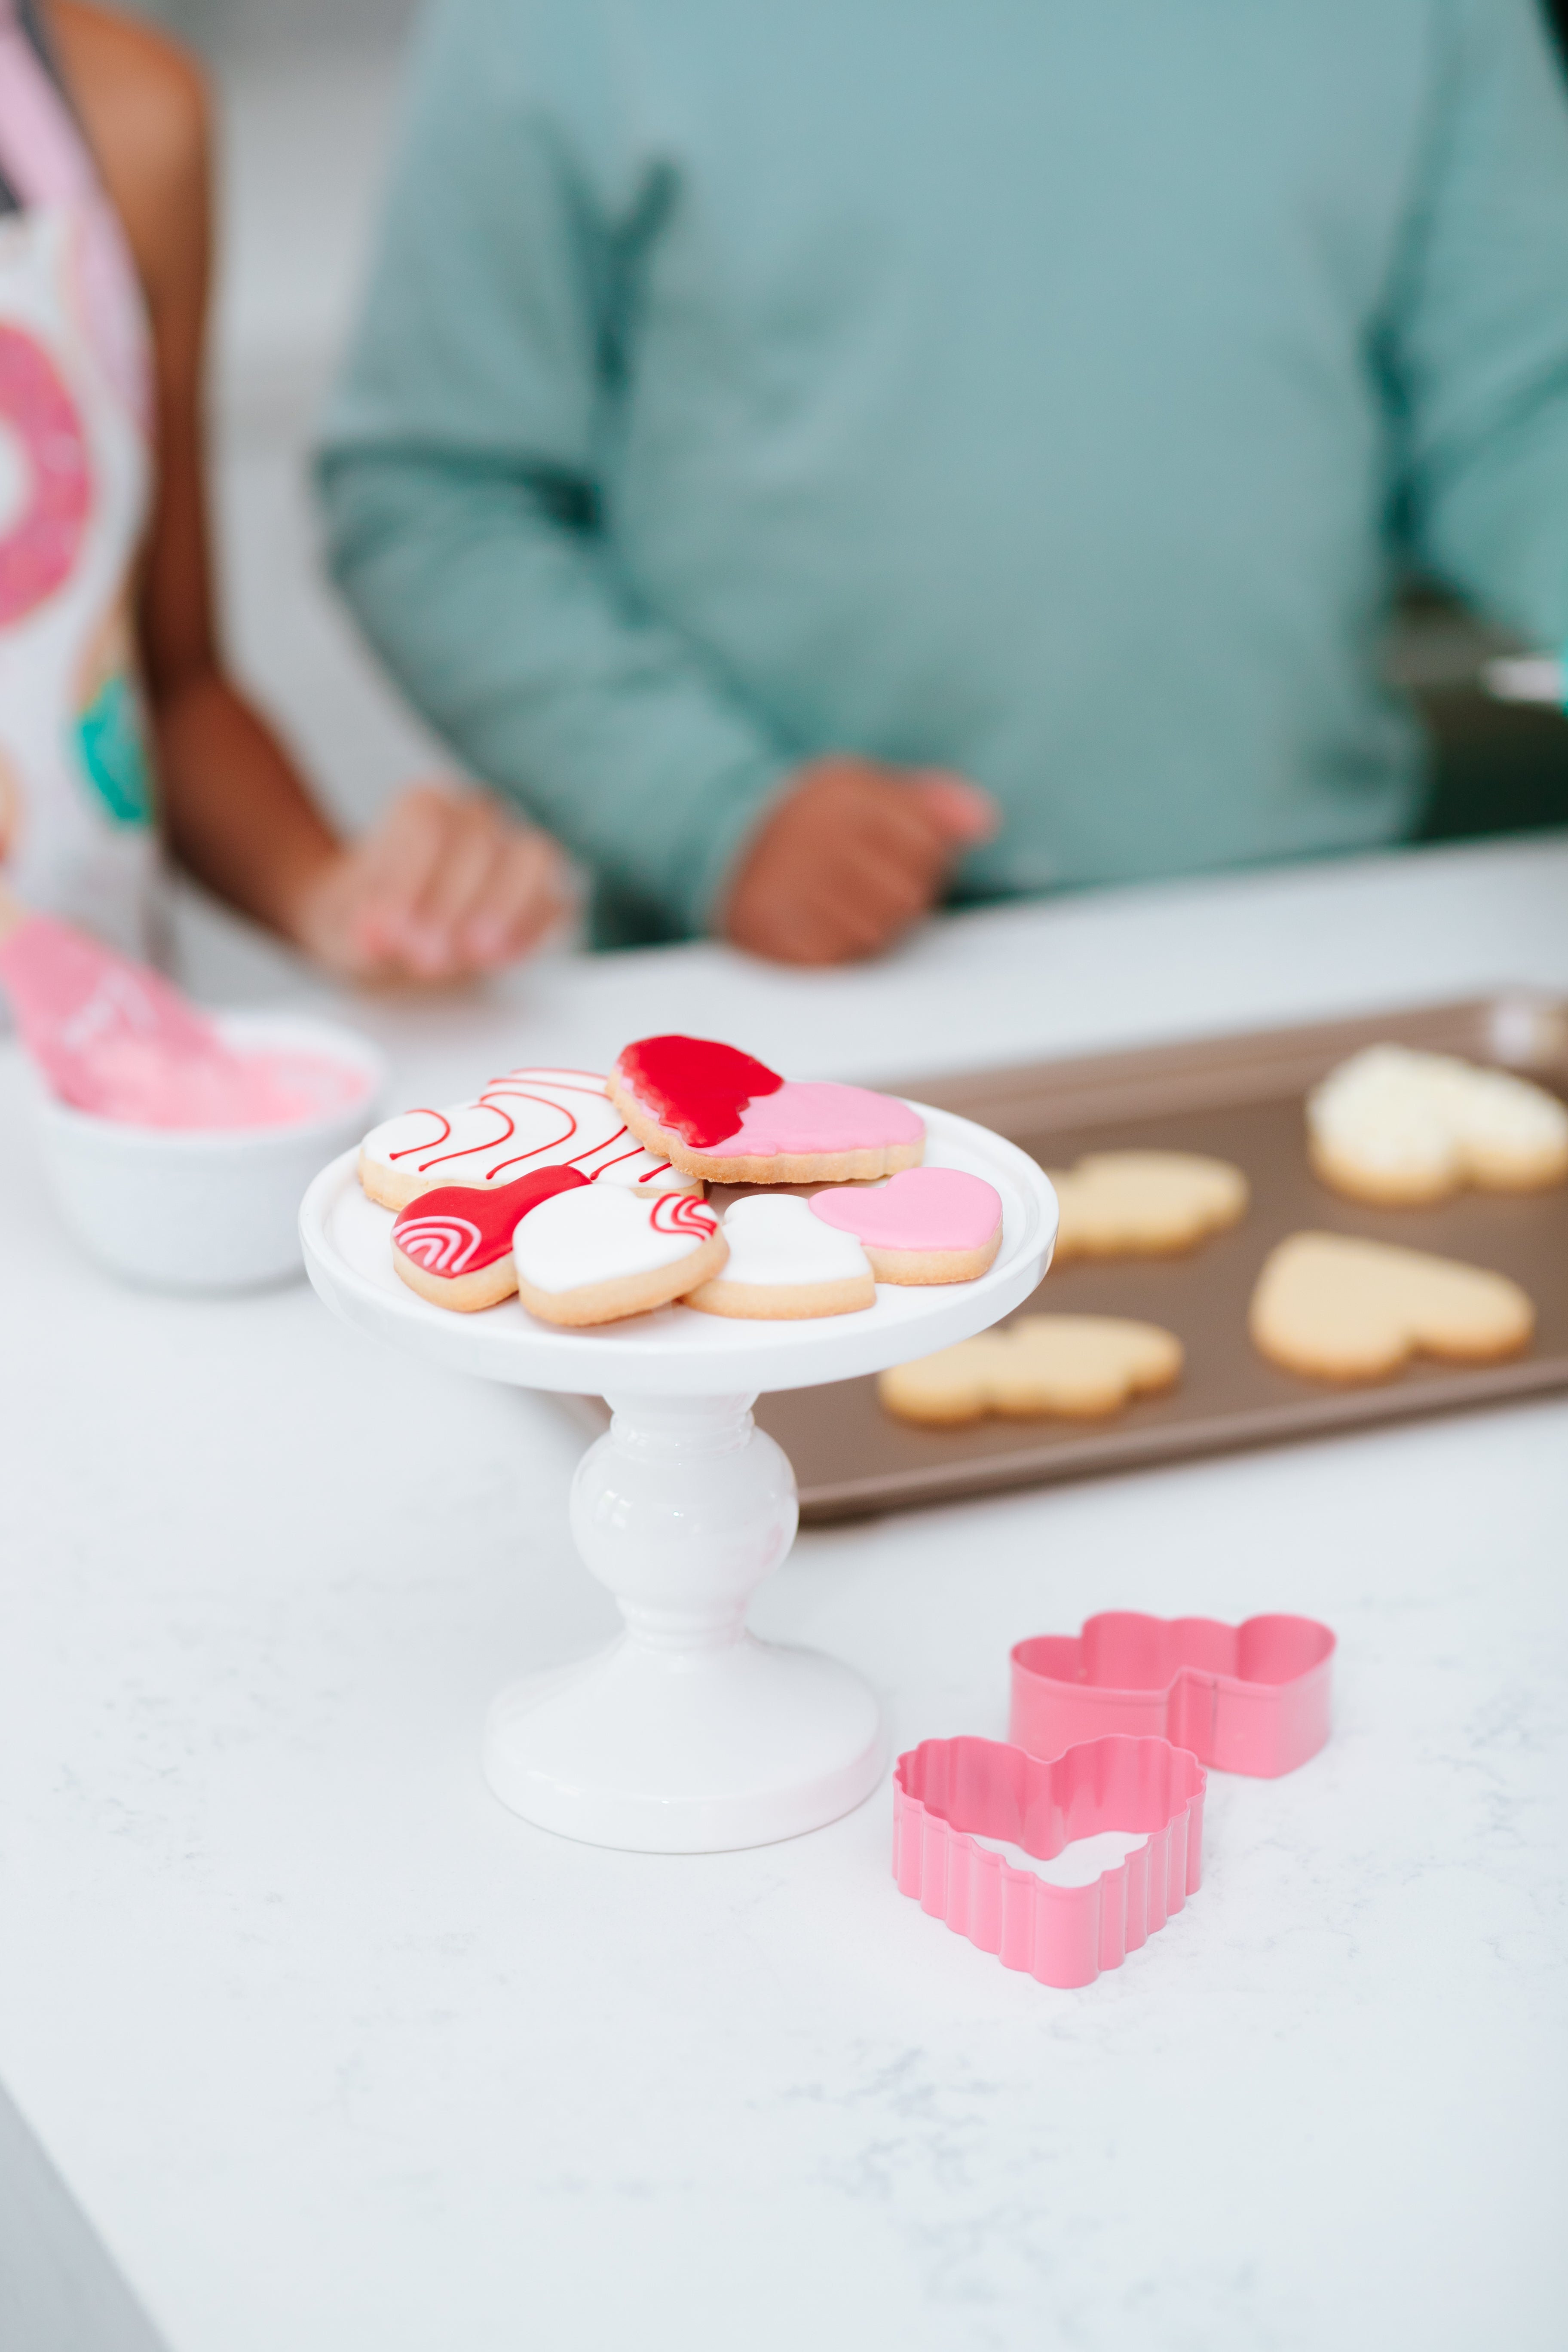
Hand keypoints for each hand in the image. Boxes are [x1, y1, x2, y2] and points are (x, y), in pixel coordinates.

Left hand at [291, 784, 568, 981]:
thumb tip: (380, 937)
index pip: (428, 826)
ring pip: (533, 857)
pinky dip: (535, 927)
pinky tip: (501, 958)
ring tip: (473, 954)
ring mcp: (516, 851)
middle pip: (480, 839)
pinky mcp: (542, 893)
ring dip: (503, 909)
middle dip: (453, 902)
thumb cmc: (374, 923)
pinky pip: (559, 897)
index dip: (412, 879)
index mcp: (423, 806)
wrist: (396, 938)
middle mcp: (476, 816)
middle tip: (426, 954)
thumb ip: (364, 929)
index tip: (392, 930)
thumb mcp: (347, 926)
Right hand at [722, 756, 997, 965]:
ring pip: (872, 934)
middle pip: (905, 895)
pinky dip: (835, 953)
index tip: (896, 853)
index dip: (925, 859)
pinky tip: (820, 929)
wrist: (728, 848)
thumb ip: (930, 803)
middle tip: (867, 885)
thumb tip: (983, 822)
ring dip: (869, 929)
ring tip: (842, 904)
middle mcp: (811, 836)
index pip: (926, 847)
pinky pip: (831, 961)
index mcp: (842, 797)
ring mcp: (784, 886)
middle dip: (899, 897)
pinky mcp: (763, 931)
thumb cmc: (816, 822)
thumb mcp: (869, 793)